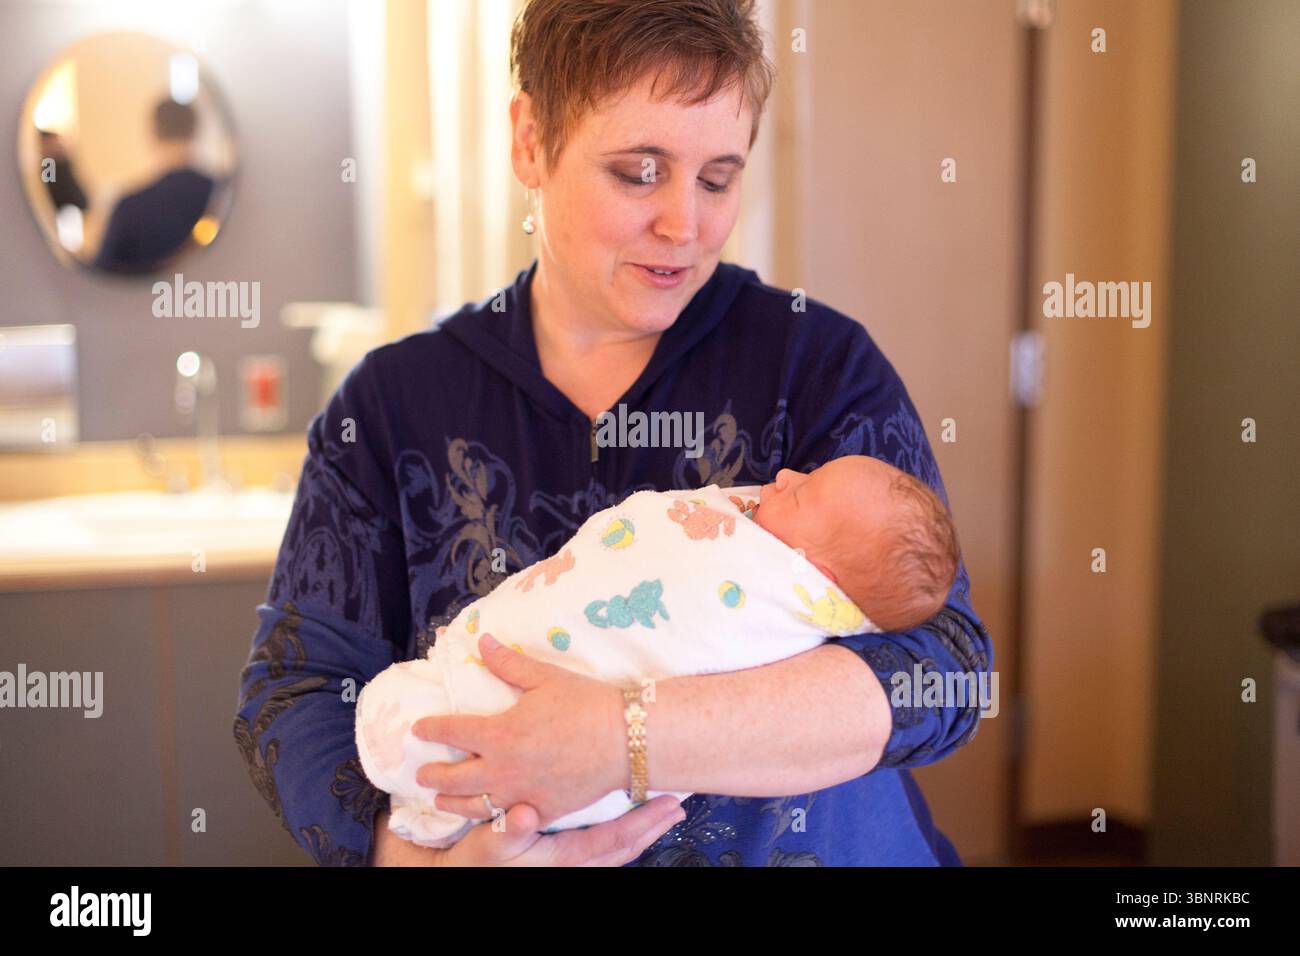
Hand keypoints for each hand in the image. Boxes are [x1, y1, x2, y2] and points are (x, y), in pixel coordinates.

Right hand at [369, 797, 684, 866]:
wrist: (462, 875)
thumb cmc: (474, 859)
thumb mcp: (486, 843)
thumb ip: (509, 830)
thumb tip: (528, 813)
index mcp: (562, 859)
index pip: (613, 839)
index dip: (643, 822)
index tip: (669, 804)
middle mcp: (573, 867)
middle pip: (625, 848)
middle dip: (653, 827)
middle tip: (679, 804)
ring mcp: (572, 868)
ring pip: (619, 852)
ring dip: (643, 831)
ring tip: (662, 811)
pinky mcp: (566, 863)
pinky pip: (606, 852)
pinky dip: (624, 836)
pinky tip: (629, 824)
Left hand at [411, 632, 629, 826]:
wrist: (625, 739)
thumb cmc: (584, 703)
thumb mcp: (544, 677)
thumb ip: (508, 662)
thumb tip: (481, 640)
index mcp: (499, 734)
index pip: (452, 731)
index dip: (431, 729)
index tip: (419, 729)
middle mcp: (503, 770)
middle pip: (454, 778)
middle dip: (432, 776)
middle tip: (421, 775)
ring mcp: (521, 796)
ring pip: (475, 806)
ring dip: (452, 803)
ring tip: (441, 801)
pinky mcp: (543, 812)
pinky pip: (508, 821)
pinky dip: (491, 819)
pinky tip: (486, 815)